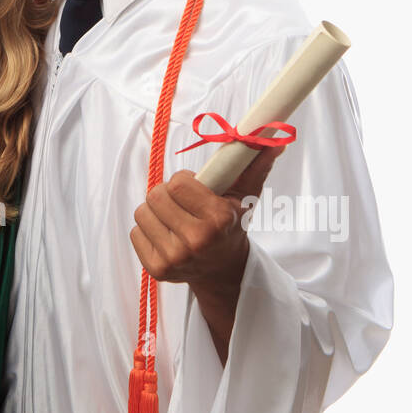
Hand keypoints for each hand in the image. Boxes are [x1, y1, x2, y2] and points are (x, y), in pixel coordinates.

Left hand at [129, 146, 284, 360]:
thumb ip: (255, 166)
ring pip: (142, 213)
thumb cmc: (230, 226)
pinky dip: (147, 231)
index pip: (177, 183)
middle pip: (156, 196)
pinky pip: (134, 233)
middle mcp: (196, 242)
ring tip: (174, 220)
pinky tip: (166, 236)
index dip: (184, 181)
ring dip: (155, 212)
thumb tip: (276, 142)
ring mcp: (175, 259)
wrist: (223, 270)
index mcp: (218, 219)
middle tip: (182, 204)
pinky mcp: (157, 271)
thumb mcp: (244, 196)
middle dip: (167, 195)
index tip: (195, 190)